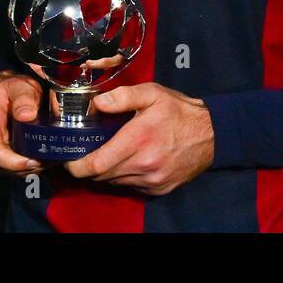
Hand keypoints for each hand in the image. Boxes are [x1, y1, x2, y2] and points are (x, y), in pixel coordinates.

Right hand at [0, 71, 44, 175]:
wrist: (2, 88)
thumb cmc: (10, 87)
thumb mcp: (19, 86)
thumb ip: (24, 98)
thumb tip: (27, 116)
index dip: (12, 162)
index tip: (33, 161)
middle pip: (0, 165)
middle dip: (25, 167)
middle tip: (49, 160)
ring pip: (6, 169)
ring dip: (28, 169)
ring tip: (49, 160)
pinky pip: (9, 167)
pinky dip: (26, 166)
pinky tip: (42, 159)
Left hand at [64, 83, 213, 195]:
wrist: (213, 135)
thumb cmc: (179, 111)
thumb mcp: (152, 93)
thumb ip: (122, 96)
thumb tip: (96, 103)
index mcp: (137, 140)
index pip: (96, 164)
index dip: (76, 165)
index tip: (69, 157)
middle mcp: (143, 165)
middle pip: (101, 175)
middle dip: (90, 165)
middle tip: (89, 149)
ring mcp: (151, 180)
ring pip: (115, 182)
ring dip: (108, 171)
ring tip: (110, 152)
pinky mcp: (159, 189)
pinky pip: (131, 186)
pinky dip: (125, 176)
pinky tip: (131, 160)